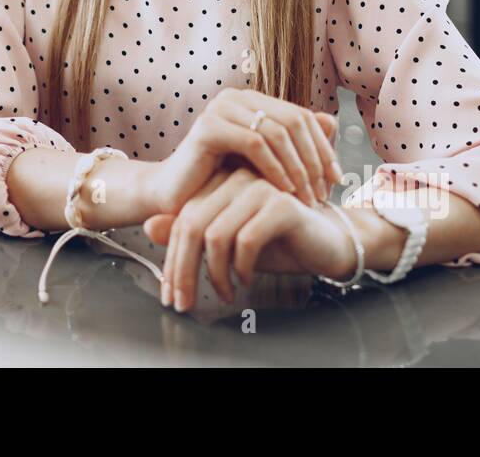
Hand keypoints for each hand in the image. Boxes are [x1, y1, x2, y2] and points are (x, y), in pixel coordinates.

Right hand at [140, 88, 339, 214]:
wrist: (174, 200)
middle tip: (323, 192)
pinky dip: (275, 168)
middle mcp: (235, 98)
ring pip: (277, 132)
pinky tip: (284, 191)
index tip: (337, 179)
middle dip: (314, 159)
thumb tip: (331, 121)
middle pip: (293, 122)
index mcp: (251, 101)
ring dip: (298, 168)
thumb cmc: (220, 184)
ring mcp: (219, 108)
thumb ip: (295, 144)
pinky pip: (255, 144)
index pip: (301, 117)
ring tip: (307, 197)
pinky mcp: (208, 127)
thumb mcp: (266, 165)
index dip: (324, 147)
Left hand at [144, 166, 358, 311]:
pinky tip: (248, 280)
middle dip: (183, 270)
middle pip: (192, 225)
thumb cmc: (279, 241)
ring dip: (215, 274)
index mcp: (222, 181)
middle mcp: (238, 177)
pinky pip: (245, 241)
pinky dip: (241, 268)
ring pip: (215, 235)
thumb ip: (192, 233)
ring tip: (227, 293)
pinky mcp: (282, 203)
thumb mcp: (229, 243)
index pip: (183, 218)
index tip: (172, 293)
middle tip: (184, 302)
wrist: (329, 244)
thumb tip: (149, 227)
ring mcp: (260, 186)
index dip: (173, 259)